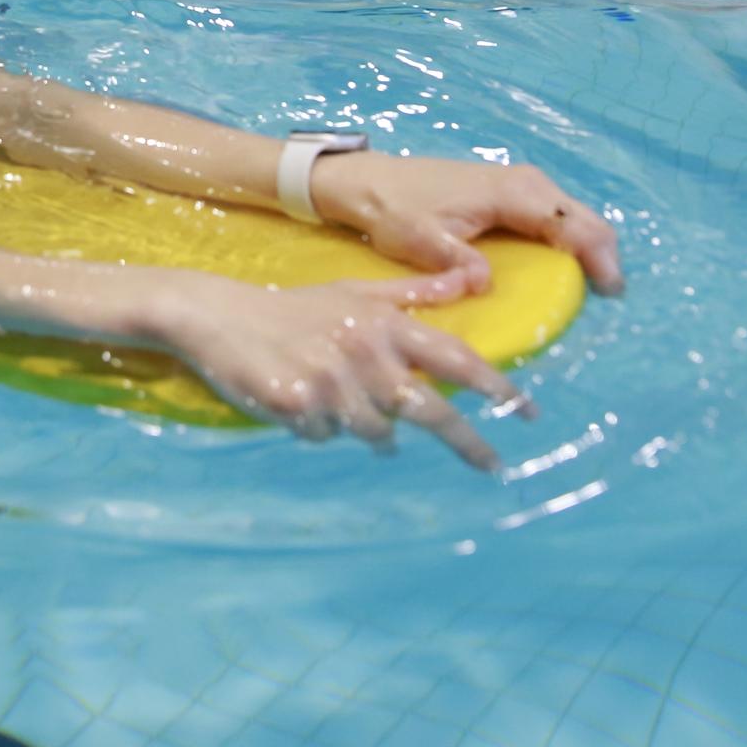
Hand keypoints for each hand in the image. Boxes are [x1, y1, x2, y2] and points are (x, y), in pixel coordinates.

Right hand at [161, 269, 530, 469]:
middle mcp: (366, 351)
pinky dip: (319, 426)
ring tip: (337, 401)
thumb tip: (469, 281)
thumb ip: (414, 292)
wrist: (219, 314)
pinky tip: (299, 401)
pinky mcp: (300, 405)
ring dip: (364, 426)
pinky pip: (328, 436)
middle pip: (431, 409)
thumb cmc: (292, 307)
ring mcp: (333, 380)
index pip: (454, 357)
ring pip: (375, 432)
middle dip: (470, 442)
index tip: (528, 411)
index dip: (496, 386)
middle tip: (495, 466)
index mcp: (383, 322)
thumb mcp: (355, 292)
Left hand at [310, 152, 623, 296]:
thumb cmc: (393, 209)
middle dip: (603, 252)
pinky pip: (555, 213)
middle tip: (610, 296)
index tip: (609, 291)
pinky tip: (568, 264)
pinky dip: (571, 236)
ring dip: (589, 244)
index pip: (570, 222)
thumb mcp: (419, 239)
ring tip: (596, 284)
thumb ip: (455, 261)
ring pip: (572, 212)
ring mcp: (519, 183)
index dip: (597, 256)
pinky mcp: (511, 191)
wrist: (369, 181)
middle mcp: (524, 182)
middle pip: (582, 216)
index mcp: (509, 193)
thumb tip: (485, 283)